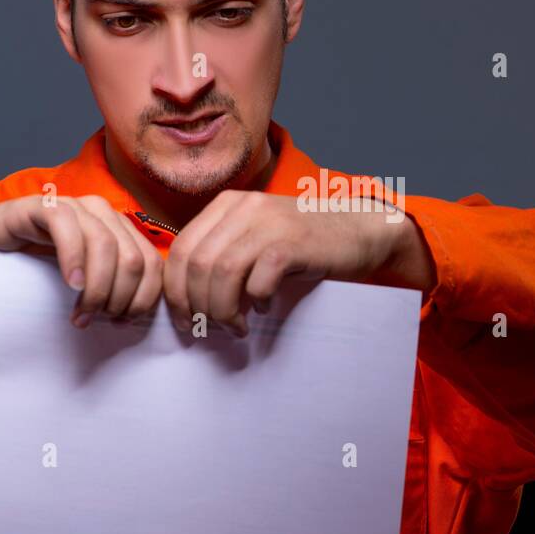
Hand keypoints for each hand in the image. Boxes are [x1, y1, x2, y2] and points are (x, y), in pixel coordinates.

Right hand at [0, 195, 162, 326]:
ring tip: (81, 314)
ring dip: (97, 288)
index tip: (122, 322)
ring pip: (106, 246)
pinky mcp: (43, 205)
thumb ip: (111, 286)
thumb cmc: (32, 266)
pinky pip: (67, 228)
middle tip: (98, 320)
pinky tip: (69, 284)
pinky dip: (73, 260)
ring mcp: (73, 205)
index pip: (152, 263)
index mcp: (119, 228)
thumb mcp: (81, 280)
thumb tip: (137, 316)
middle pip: (133, 258)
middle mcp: (102, 212)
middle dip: (120, 297)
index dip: (143, 298)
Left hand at [161, 190, 434, 336]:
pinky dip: (255, 302)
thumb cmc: (304, 242)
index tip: (183, 320)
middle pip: (197, 263)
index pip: (180, 248)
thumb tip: (188, 297)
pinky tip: (264, 309)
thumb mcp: (256, 236)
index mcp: (227, 205)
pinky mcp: (292, 243)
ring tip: (236, 327)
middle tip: (209, 328)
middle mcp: (244, 208)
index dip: (175, 290)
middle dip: (196, 305)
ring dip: (223, 309)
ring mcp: (269, 223)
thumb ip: (223, 253)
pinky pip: (258, 280)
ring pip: (222, 272)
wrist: (359, 230)